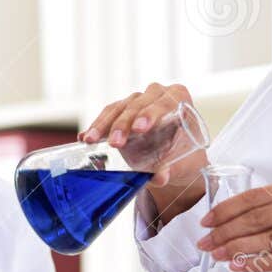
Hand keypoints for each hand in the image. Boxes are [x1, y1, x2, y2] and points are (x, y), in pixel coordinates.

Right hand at [83, 82, 207, 228]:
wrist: (177, 158)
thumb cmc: (185, 156)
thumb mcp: (183, 163)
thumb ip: (172, 169)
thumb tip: (160, 178)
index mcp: (179, 98)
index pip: (164, 102)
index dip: (151, 114)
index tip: (140, 129)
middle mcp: (157, 94)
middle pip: (137, 104)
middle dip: (124, 124)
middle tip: (115, 143)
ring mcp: (138, 100)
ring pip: (119, 108)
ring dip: (104, 125)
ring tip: (91, 140)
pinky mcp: (122, 110)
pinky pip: (108, 114)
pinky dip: (97, 126)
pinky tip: (85, 138)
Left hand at [195, 175, 271, 271]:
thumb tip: (235, 221)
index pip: (257, 196)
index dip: (227, 208)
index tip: (206, 220)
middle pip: (257, 217)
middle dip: (224, 230)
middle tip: (204, 242)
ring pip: (265, 238)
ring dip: (234, 248)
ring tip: (216, 255)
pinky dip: (255, 264)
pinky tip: (238, 267)